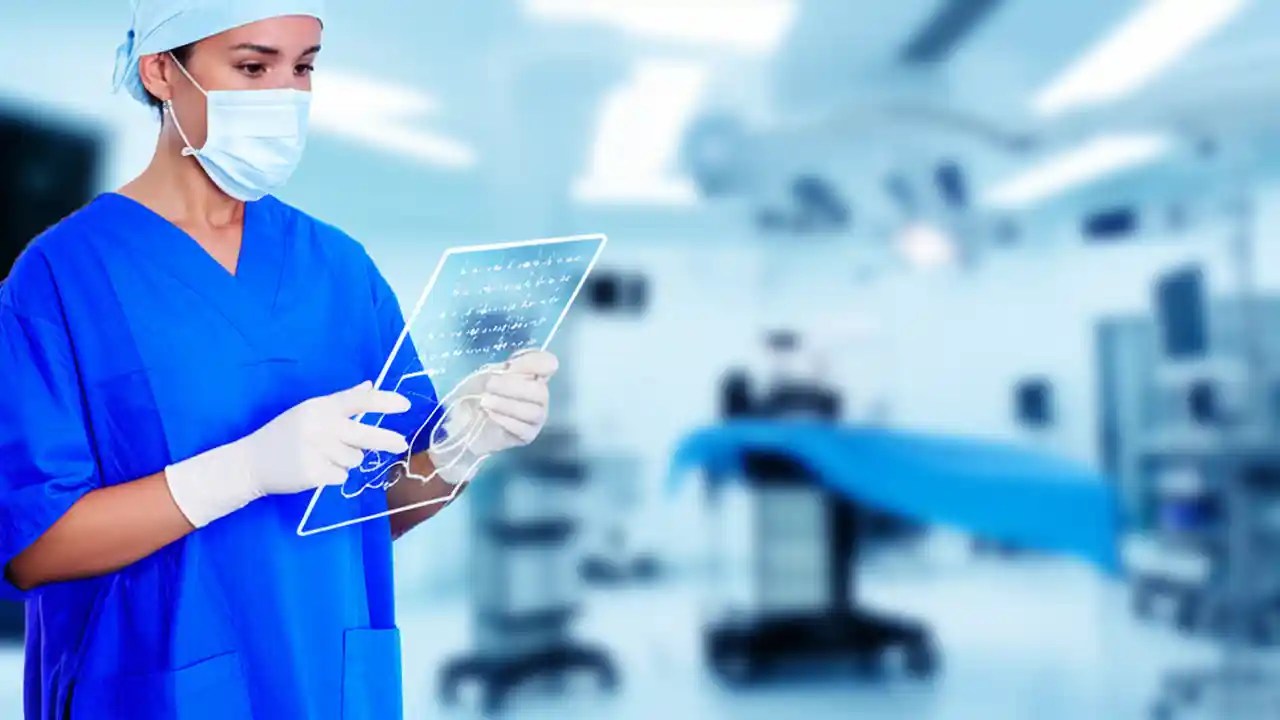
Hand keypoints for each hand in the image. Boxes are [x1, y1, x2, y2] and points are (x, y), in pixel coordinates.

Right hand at [166, 382, 410, 527]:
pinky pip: (341, 477)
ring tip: (321, 456)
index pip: (358, 401)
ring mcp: (316, 451)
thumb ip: (342, 401)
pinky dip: (332, 476)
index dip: (383, 402)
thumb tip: (369, 385)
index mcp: (320, 407)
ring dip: (345, 461)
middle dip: (387, 441)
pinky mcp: (313, 473)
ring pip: (354, 460)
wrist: (250, 462)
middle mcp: (319, 426)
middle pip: (365, 435)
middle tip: (402, 443)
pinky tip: (314, 469)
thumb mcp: (309, 410)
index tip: (404, 405)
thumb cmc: (284, 433)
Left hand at [429, 350, 558, 484]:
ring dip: (506, 405)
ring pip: (534, 412)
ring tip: (485, 402)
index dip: (533, 362)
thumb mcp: (486, 374)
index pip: (547, 363)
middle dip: (511, 387)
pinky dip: (505, 420)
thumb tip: (515, 367)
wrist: (463, 421)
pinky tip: (490, 415)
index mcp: (532, 374)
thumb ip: (504, 369)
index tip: (511, 365)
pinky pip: (524, 429)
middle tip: (489, 386)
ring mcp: (537, 416)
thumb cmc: (476, 394)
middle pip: (540, 391)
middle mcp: (539, 395)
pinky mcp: (529, 435)